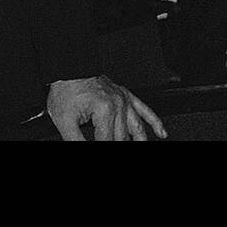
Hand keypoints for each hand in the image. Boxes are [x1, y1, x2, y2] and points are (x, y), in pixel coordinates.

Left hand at [46, 75, 166, 140]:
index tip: (101, 156)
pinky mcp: (126, 95)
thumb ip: (76, 141)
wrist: (70, 70)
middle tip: (116, 150)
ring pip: (137, 128)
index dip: (103, 149)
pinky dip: (155, 122)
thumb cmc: (67, 91)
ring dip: (140, 140)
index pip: (107, 142)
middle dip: (120, 145)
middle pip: (122, 138)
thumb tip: (83, 149)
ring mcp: (124, 100)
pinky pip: (145, 109)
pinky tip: (161, 133)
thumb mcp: (64, 122)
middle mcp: (118, 104)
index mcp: (104, 110)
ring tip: (143, 146)